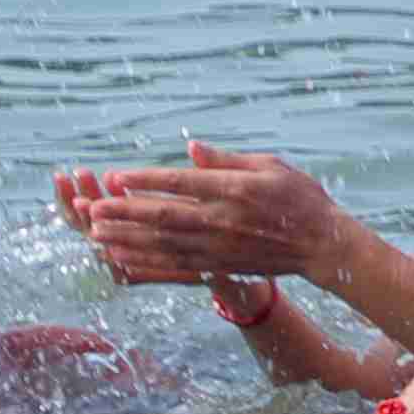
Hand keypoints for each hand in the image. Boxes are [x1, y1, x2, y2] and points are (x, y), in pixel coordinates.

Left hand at [58, 144, 341, 284]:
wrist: (322, 245)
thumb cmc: (299, 197)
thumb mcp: (270, 165)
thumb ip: (227, 159)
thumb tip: (190, 148)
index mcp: (235, 190)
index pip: (180, 184)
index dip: (144, 181)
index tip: (115, 176)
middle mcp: (223, 221)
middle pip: (164, 218)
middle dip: (123, 213)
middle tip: (91, 208)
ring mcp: (220, 247)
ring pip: (164, 245)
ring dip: (126, 239)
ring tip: (95, 233)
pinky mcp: (219, 265)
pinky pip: (175, 265)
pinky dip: (146, 262)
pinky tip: (123, 258)